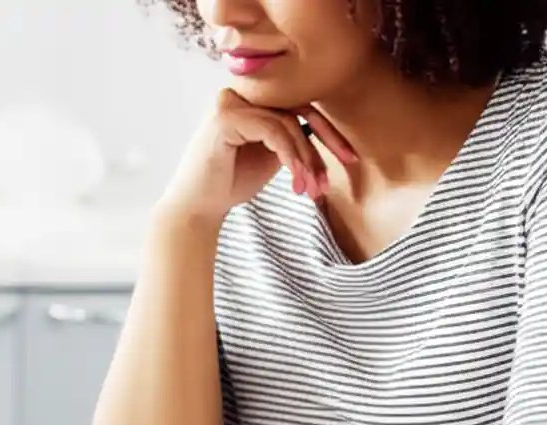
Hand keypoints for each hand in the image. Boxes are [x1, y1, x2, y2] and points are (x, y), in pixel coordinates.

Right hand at [156, 90, 357, 225]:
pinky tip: (296, 180)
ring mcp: (229, 102)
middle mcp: (239, 94)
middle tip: (344, 167)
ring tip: (311, 188)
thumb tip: (326, 131)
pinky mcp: (225, 118)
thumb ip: (292, 138)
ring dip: (306, 158)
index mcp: (250, 100)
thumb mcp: (271, 156)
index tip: (349, 157)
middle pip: (298, 108)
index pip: (299, 105)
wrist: (197, 208)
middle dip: (326, 141)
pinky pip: (272, 131)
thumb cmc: (230, 183)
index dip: (328, 131)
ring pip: (287, 123)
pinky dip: (290, 156)